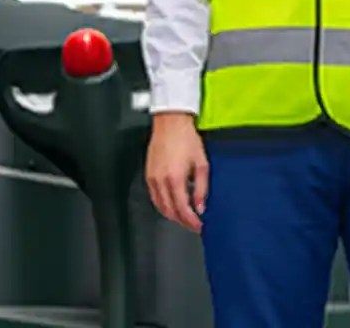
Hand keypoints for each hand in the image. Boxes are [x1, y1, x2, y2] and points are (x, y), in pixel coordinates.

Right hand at [145, 112, 208, 232]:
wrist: (170, 123)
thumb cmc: (186, 139)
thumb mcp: (202, 164)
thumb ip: (201, 188)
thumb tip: (200, 206)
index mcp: (175, 179)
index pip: (183, 209)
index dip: (191, 221)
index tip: (199, 225)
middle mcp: (161, 181)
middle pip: (170, 211)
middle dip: (183, 221)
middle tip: (193, 223)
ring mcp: (152, 178)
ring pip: (160, 206)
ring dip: (172, 215)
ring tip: (184, 216)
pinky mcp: (148, 174)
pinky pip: (154, 197)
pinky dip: (163, 205)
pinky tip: (172, 204)